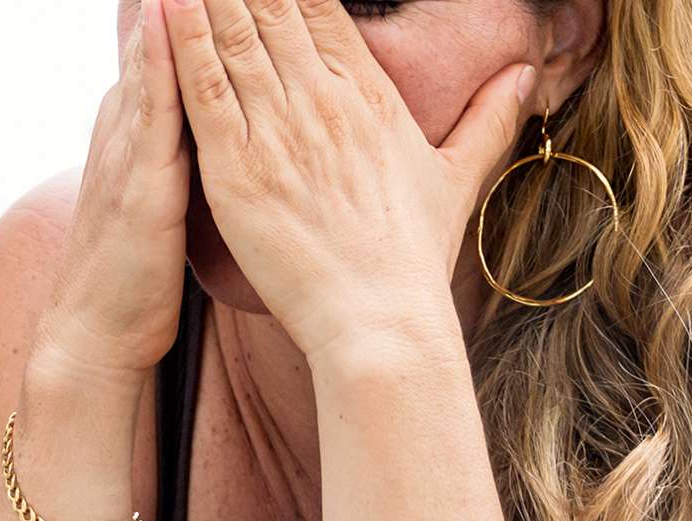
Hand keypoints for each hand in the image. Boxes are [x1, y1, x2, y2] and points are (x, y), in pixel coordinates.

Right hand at [36, 0, 191, 388]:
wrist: (97, 337)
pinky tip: (175, 20)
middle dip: (177, 3)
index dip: (189, 14)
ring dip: (172, 13)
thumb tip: (207, 122)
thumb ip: (175, 154)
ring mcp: (127, 152)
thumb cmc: (137, 278)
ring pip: (155, 61)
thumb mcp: (159, 199)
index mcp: (132, 130)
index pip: (166, 52)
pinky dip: (165, 61)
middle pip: (158, 41)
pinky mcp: (139, 183)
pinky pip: (156, 109)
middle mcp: (124, 129)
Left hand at [162, 0, 533, 359]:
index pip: (320, 9)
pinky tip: (166, 7)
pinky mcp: (238, 171)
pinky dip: (182, 46)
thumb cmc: (411, 259)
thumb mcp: (457, 177)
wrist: (380, 319)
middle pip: (273, 11)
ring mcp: (279, 133)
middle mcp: (323, 102)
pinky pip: (204, 92)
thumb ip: (488, 118)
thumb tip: (525, 72)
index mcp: (369, 95)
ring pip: (234, 39)